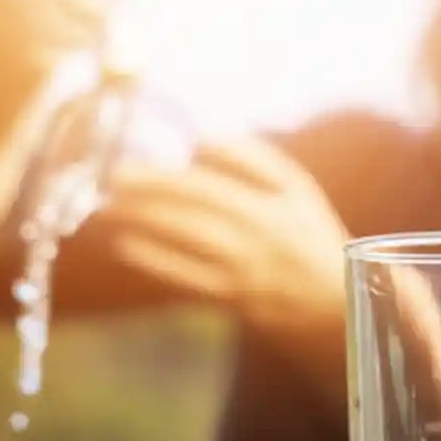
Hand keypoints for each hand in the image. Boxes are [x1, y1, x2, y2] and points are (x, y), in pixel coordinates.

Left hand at [100, 139, 348, 359]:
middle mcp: (258, 238)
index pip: (210, 187)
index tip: (128, 166)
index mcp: (274, 205)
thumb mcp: (297, 186)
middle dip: (146, 197)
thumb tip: (200, 140)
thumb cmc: (310, 232)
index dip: (165, 178)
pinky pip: (187, 279)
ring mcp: (244, 272)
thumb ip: (252, 158)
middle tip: (108, 181)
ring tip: (106, 209)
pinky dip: (155, 261)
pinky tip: (127, 246)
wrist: (333, 298)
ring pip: (186, 244)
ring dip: (143, 226)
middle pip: (192, 213)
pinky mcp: (233, 300)